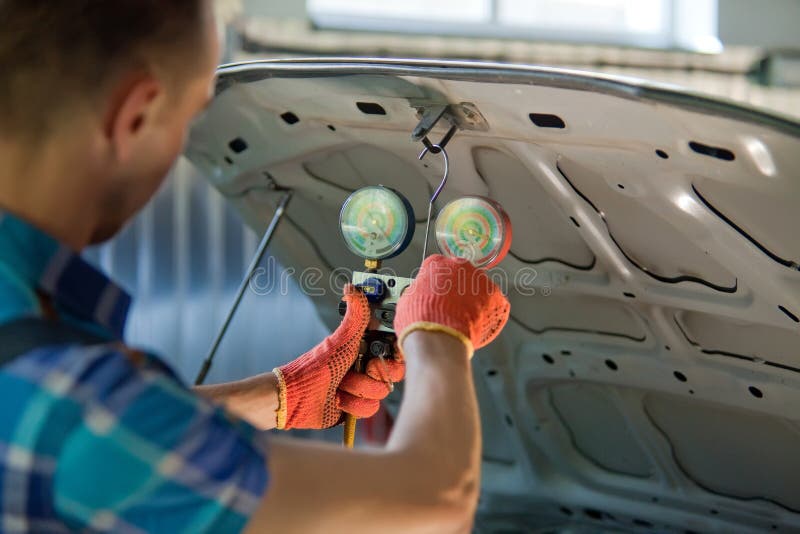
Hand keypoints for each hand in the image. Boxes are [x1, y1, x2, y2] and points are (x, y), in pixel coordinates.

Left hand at [273, 285, 404, 429]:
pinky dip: (353, 406)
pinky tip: (339, 401)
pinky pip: (369, 410)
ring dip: (357, 392)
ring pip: (379, 394)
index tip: (381, 358)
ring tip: (340, 387)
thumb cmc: (316, 366)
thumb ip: (355, 316)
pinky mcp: (355, 407)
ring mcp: (360, 389)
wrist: (297, 397)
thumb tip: (352, 288)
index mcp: (364, 351)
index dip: (393, 358)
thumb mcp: (341, 340)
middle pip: (390, 376)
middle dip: (372, 377)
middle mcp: (364, 369)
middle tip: (357, 372)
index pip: (393, 354)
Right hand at [394, 255, 510, 357]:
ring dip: (473, 300)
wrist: (438, 337)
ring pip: (478, 288)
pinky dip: (486, 312)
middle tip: (451, 306)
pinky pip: (493, 303)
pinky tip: (476, 323)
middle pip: (461, 274)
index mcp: (438, 263)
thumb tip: (418, 297)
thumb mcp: (408, 300)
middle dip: (457, 289)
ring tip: (463, 318)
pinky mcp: (495, 297)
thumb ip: (418, 292)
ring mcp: (480, 281)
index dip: (437, 282)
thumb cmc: (420, 320)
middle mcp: (461, 266)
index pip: (438, 267)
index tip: (437, 292)